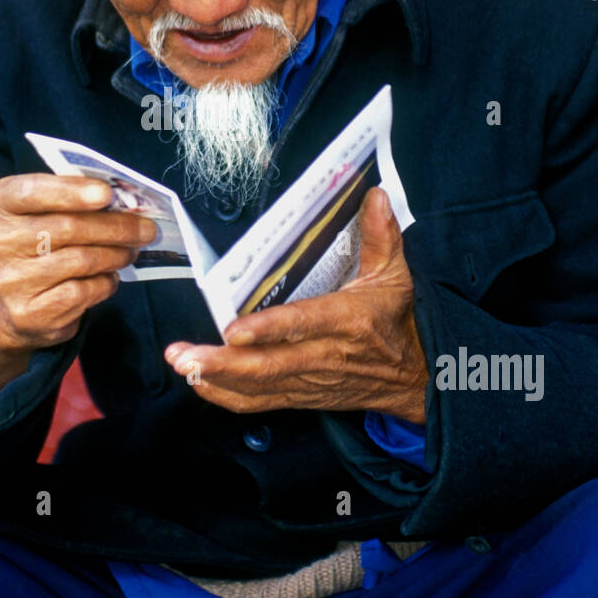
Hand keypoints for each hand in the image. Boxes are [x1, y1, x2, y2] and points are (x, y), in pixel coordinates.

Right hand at [0, 174, 156, 390]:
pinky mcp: (29, 312)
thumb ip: (75, 200)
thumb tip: (125, 202)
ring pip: (80, 260)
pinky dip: (105, 283)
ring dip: (116, 255)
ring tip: (130, 252)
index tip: (107, 194)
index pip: (31, 191)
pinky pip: (82, 292)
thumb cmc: (43, 245)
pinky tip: (109, 277)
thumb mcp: (47, 213)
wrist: (18, 305)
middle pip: (67, 227)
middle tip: (146, 229)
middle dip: (115, 227)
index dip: (70, 191)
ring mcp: (10, 280)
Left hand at [164, 187, 427, 423]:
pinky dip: (226, 396)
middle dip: (222, 363)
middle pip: (269, 365)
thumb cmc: (398, 321)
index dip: (268, 330)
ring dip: (215, 378)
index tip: (233, 330)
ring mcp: (310, 379)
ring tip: (180, 363)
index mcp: (347, 320)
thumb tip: (376, 195)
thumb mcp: (395, 275)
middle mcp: (325, 355)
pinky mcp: (302, 395)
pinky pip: (260, 403)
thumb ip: (381, 235)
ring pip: (258, 386)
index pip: (303, 325)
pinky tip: (198, 383)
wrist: (416, 378)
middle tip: (183, 355)